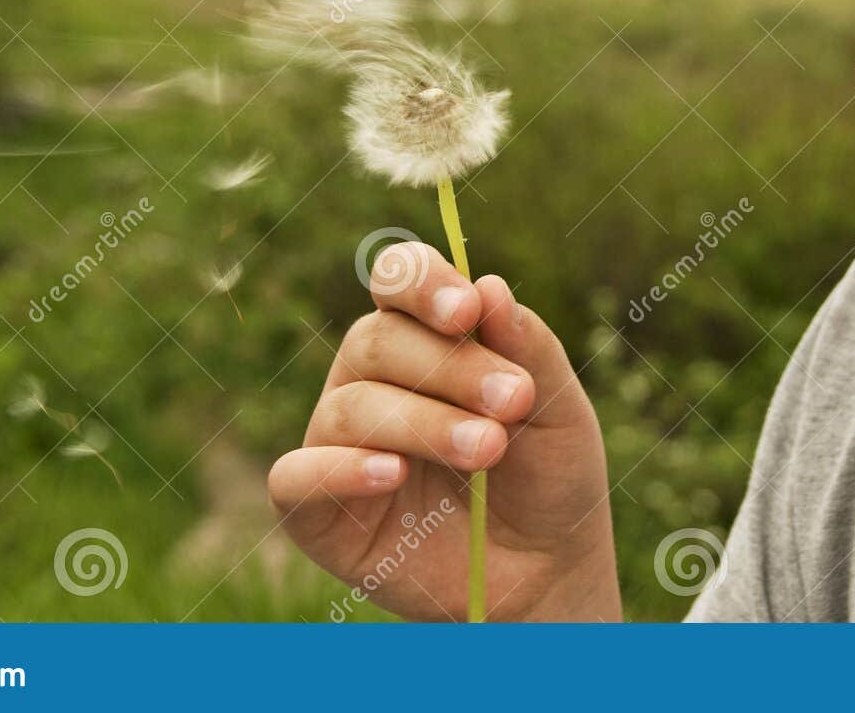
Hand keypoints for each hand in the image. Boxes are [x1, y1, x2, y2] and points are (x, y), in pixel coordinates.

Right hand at [268, 243, 619, 620]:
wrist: (548, 573)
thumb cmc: (549, 477)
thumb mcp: (559, 408)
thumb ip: (528, 348)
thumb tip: (487, 284)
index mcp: (422, 340)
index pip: (397, 281)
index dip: (421, 283)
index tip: (467, 311)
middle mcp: (370, 382)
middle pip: (376, 342)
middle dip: (449, 367)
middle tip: (514, 403)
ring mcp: (339, 445)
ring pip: (350, 406)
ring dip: (423, 422)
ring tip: (489, 450)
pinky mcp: (318, 513)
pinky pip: (295, 478)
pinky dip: (340, 470)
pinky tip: (393, 474)